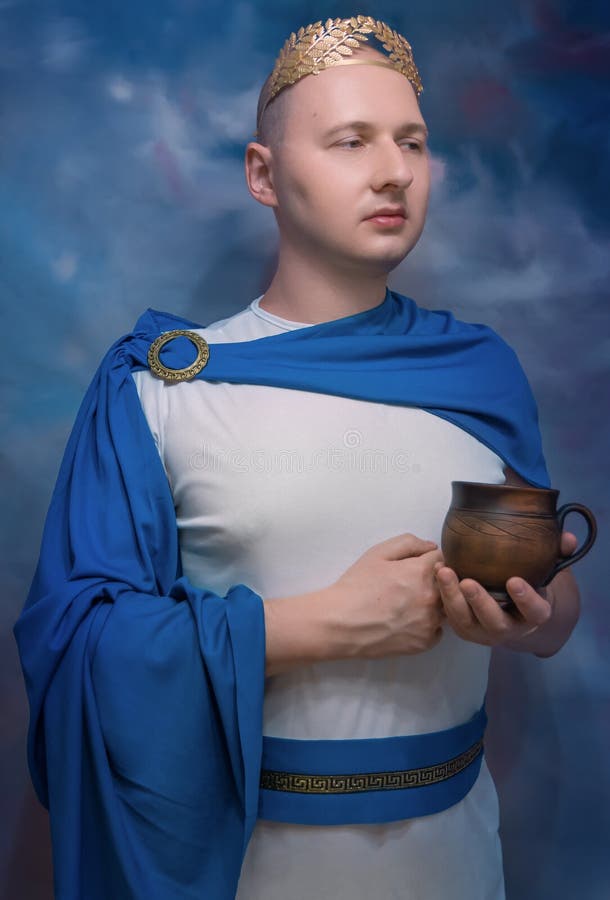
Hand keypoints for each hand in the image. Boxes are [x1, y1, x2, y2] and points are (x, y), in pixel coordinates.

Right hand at [329, 532, 445, 657]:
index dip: (428, 560)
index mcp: (422, 571)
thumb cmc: (356, 587)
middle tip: (408, 587)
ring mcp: (431, 622)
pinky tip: (405, 622)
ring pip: (444, 608)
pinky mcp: (425, 642)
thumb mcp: (377, 553)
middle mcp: (432, 597)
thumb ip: (409, 543)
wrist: (341, 623)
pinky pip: (437, 630)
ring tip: (406, 606)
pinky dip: (426, 625)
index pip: (442, 558)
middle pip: (447, 584)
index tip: (415, 567)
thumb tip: (431, 547)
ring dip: (432, 604)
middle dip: (433, 582)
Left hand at [432, 531, 578, 648]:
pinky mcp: (464, 628)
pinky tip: (436, 570)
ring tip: (443, 571)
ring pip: (466, 621)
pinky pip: (450, 616)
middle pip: (494, 622)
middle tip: (468, 582)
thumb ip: (558, 554)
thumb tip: (567, 538)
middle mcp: (509, 629)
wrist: (513, 608)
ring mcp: (483, 631)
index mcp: (534, 615)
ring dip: (452, 597)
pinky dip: (441, 595)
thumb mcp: (547, 570)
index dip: (526, 599)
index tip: (514, 581)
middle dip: (480, 603)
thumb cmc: (531, 584)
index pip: (534, 612)